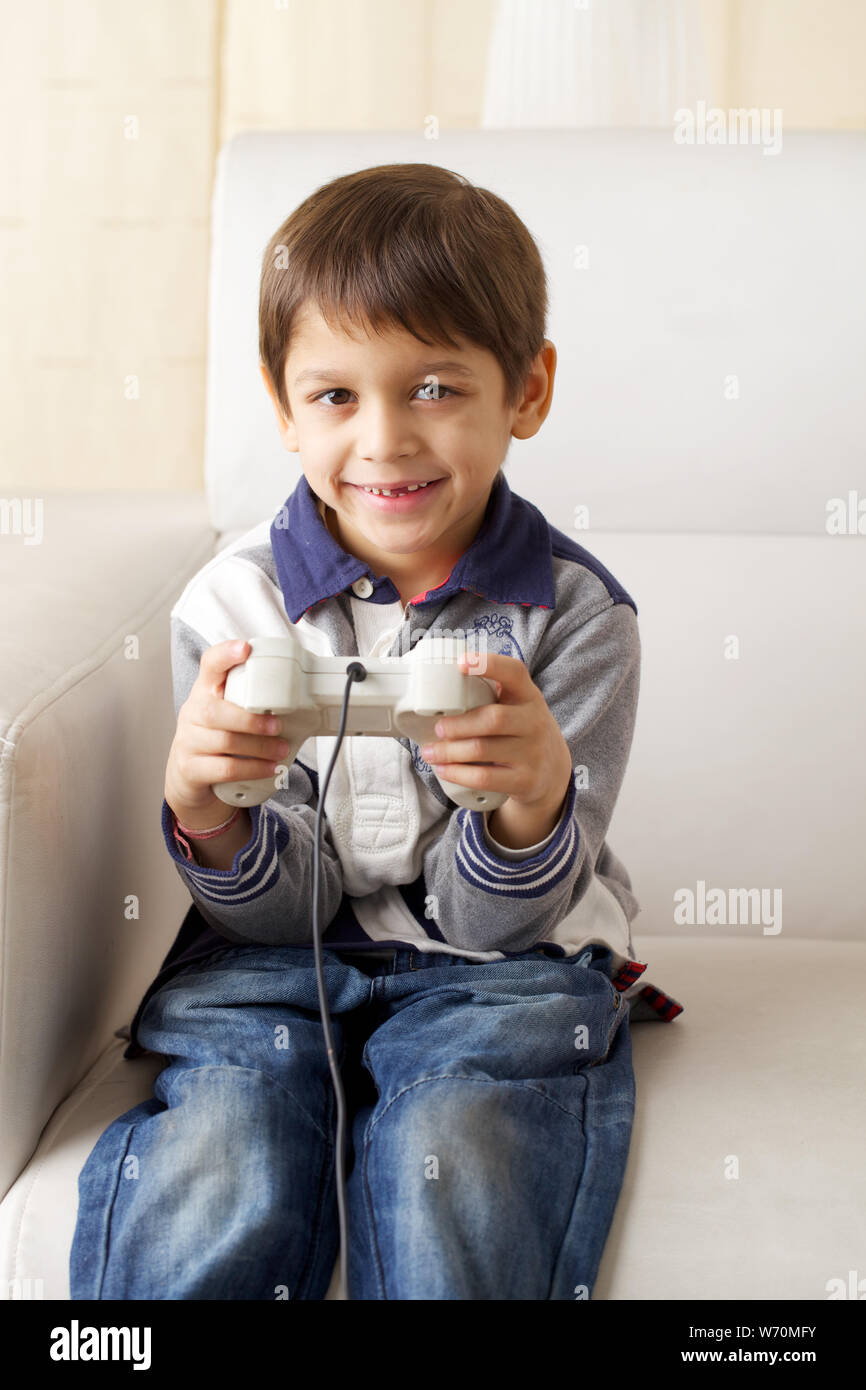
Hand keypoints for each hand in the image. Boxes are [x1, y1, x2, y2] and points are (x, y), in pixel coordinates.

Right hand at [164, 639, 290, 826]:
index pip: (210, 665)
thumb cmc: (218, 737)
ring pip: (224, 741)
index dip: (225, 655)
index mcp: (205, 691)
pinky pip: (225, 768)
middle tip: (278, 725)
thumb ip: (253, 703)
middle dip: (251, 719)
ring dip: (259, 747)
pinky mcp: (190, 768)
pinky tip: (269, 768)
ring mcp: (188, 741)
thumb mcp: (230, 713)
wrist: (189, 775)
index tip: (245, 648)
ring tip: (281, 749)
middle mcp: (192, 713)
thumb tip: (303, 703)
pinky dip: (252, 768)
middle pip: (214, 711)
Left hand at [419, 651, 572, 815]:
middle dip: (458, 724)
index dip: (488, 664)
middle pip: (493, 718)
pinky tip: (444, 769)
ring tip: (430, 752)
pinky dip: (458, 774)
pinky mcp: (526, 780)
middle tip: (438, 728)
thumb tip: (440, 692)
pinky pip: (485, 777)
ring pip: (482, 750)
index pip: (514, 672)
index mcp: (528, 696)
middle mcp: (534, 721)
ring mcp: (532, 752)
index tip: (461, 664)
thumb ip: (491, 695)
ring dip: (449, 751)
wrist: (553, 771)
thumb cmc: (522, 731)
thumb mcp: (518, 707)